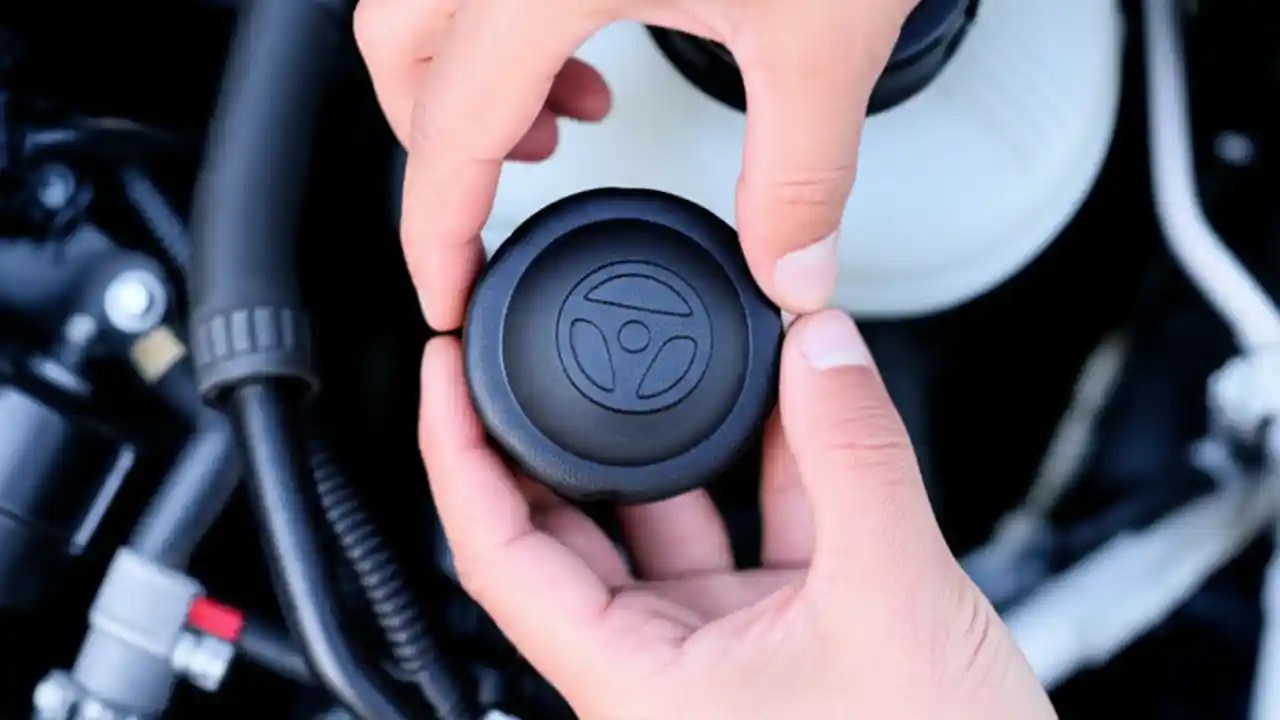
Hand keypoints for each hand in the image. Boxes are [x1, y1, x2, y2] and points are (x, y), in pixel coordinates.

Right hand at [356, 0, 921, 329]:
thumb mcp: (824, 34)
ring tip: (569, 111)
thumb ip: (801, 172)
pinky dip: (498, 16)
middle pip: (397, 53)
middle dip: (440, 143)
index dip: (436, 234)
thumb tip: (790, 269)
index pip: (450, 135)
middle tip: (517, 189)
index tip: (446, 291)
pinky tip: (580, 32)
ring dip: (468, 73)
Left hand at [419, 310, 1055, 718]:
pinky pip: (752, 531)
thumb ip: (852, 461)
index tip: (442, 367)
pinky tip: (788, 401)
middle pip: (570, 528)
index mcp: (633, 683)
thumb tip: (821, 349)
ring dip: (681, 437)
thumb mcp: (890, 601)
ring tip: (682, 350)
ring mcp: (721, 651)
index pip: (498, 551)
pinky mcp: (784, 638)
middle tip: (545, 338)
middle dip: (557, 427)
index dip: (455, 451)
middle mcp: (659, 668)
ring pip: (670, 522)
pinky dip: (769, 464)